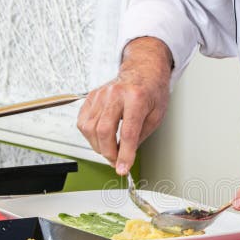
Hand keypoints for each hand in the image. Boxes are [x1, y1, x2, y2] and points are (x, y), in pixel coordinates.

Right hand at [77, 37, 172, 174]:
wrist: (142, 70)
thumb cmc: (152, 91)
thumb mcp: (156, 115)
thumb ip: (140, 136)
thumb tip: (125, 156)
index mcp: (136, 98)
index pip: (127, 133)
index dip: (124, 154)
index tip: (123, 168)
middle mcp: (116, 94)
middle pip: (104, 131)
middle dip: (109, 153)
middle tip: (116, 161)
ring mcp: (101, 94)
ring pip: (90, 129)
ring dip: (98, 146)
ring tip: (110, 149)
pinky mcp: (91, 96)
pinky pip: (82, 122)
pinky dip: (89, 135)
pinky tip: (100, 138)